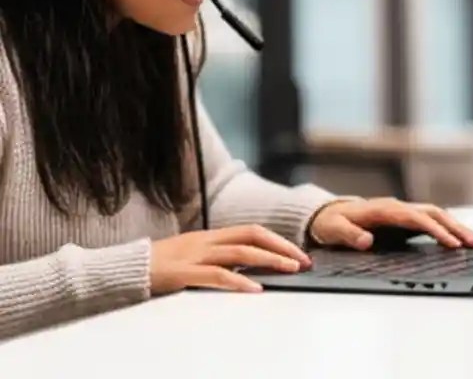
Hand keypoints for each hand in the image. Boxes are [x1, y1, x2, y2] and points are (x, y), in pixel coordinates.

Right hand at [150, 224, 312, 294]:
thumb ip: (219, 257)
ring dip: (269, 260)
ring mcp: (194, 255)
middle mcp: (206, 241)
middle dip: (281, 247)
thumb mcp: (193, 256)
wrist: (124, 269)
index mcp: (210, 236)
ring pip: (240, 252)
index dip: (278, 240)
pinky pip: (216, 275)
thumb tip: (252, 267)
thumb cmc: (160, 266)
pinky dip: (239, 281)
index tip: (298, 253)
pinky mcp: (182, 273)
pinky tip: (255, 288)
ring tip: (289, 269)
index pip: (252, 230)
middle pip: (252, 236)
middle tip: (303, 260)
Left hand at [307, 197, 472, 250]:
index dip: (436, 230)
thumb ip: (349, 235)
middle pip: (434, 213)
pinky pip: (432, 220)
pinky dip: (448, 227)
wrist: (327, 214)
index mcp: (384, 209)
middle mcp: (398, 207)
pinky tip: (459, 238)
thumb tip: (367, 240)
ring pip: (437, 214)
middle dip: (456, 227)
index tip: (451, 243)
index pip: (417, 218)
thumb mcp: (333, 230)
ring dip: (456, 226)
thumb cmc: (331, 223)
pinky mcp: (405, 218)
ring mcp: (403, 210)